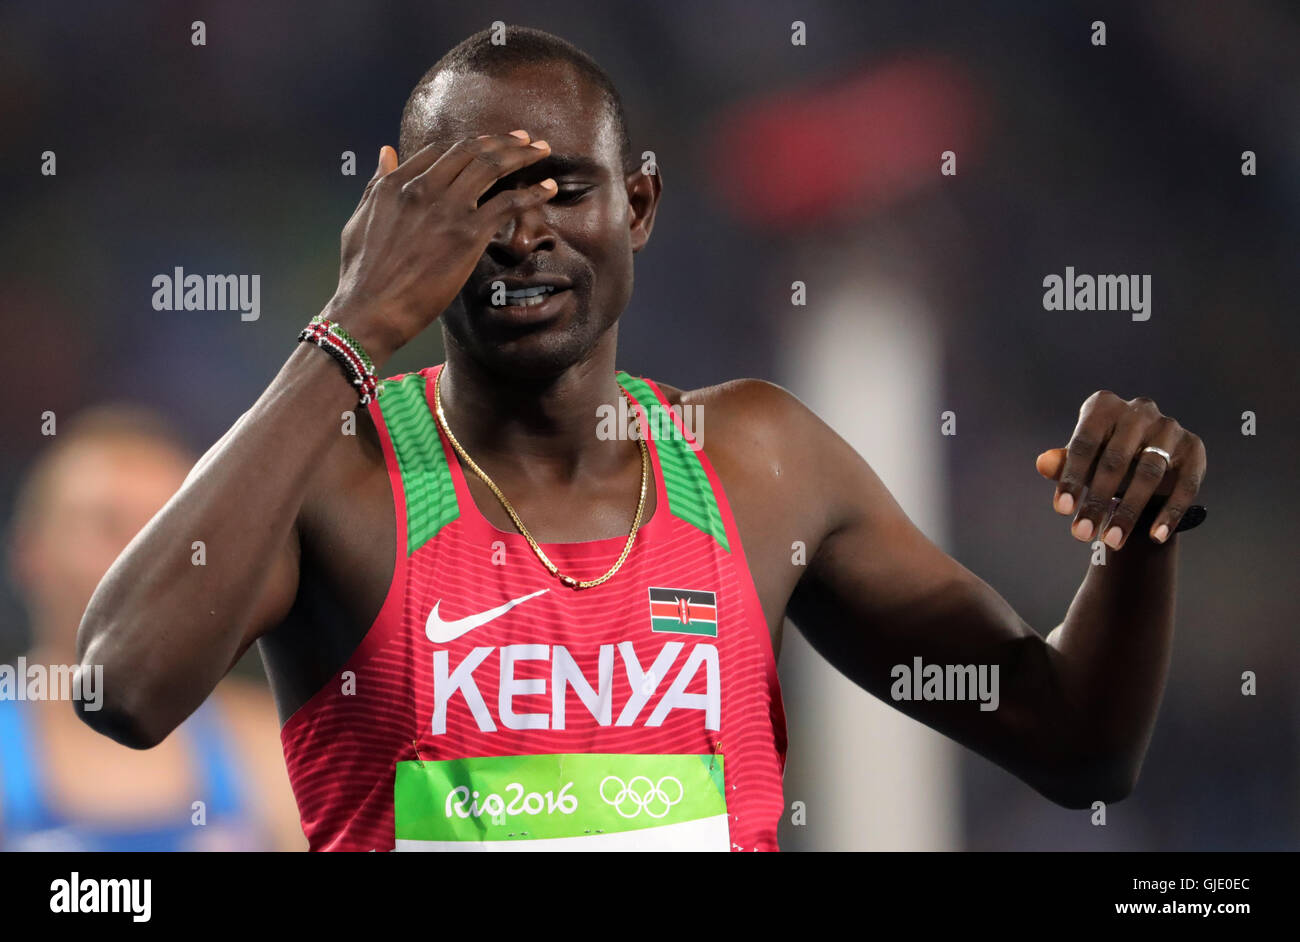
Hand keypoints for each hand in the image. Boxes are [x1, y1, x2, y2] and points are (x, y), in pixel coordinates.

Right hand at [323, 131, 557, 365]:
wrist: (370, 309)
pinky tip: (547, 188)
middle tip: (524, 139)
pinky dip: (532, 193)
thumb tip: (386, 152)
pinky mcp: (467, 234)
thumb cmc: (362, 275)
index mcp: (396, 183)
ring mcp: (447, 209)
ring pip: (492, 167)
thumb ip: (378, 183)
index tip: (490, 142)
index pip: (441, 150)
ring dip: (521, 155)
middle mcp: (423, 188)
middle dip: (502, 141)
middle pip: (470, 151)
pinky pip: (508, 203)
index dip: (470, 143)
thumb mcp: (361, 218)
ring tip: (541, 151)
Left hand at [1035, 391, 1205, 547]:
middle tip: (1081, 535)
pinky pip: (1185, 485)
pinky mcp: (1195, 448)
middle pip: (1115, 460)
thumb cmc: (1102, 458)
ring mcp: (1170, 428)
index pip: (1084, 443)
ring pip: (1149, 474)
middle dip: (1097, 501)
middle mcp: (1140, 410)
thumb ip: (1063, 463)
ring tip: (1112, 541)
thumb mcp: (1082, 461)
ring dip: (1129, 511)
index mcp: (1104, 406)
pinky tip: (1155, 537)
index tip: (1062, 511)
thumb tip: (1042, 463)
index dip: (1071, 477)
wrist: (1145, 462)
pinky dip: (1169, 513)